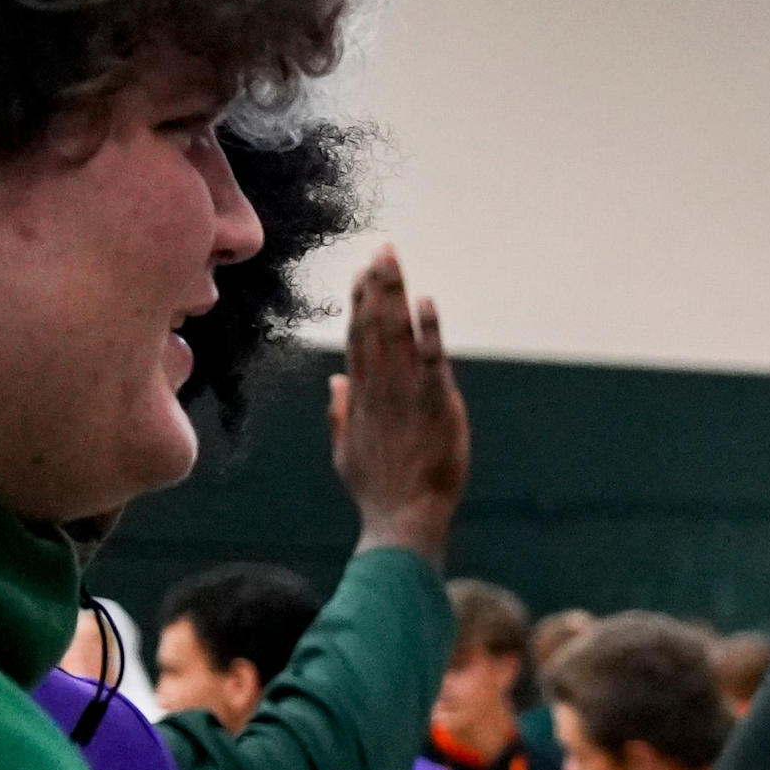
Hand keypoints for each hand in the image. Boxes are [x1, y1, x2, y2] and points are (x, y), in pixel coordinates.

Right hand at [331, 249, 468, 563]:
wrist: (401, 519)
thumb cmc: (378, 490)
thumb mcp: (348, 448)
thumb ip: (341, 411)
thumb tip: (336, 381)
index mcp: (361, 396)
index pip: (359, 339)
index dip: (360, 304)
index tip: (361, 274)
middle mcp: (378, 388)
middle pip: (373, 326)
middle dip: (376, 287)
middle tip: (381, 250)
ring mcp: (404, 395)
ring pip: (395, 335)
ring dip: (394, 295)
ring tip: (392, 260)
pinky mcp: (433, 406)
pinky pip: (430, 361)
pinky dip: (428, 332)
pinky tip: (426, 303)